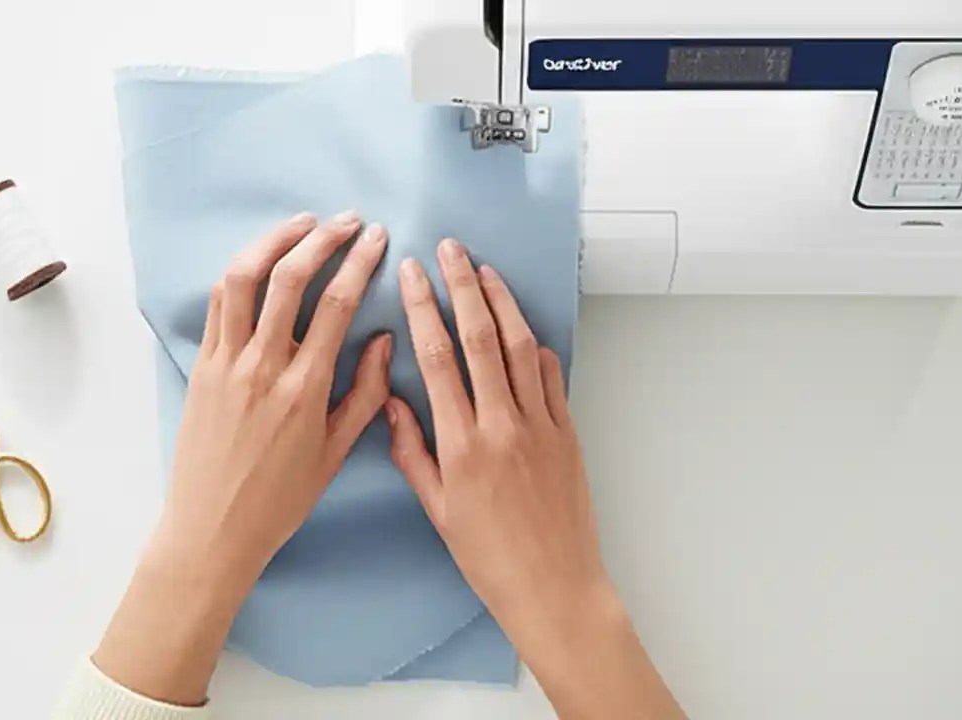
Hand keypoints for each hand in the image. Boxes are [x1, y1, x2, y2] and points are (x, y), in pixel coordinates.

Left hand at [94, 211, 390, 705]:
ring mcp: (225, 362)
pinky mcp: (201, 367)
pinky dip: (240, 271)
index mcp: (304, 388)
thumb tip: (382, 339)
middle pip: (290, 278)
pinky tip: (260, 259)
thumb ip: (364, 393)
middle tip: (347, 221)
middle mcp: (262, 366)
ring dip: (274, 241)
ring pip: (244, 278)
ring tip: (302, 224)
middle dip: (323, 238)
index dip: (360, 262)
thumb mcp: (336, 453)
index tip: (377, 238)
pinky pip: (218, 304)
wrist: (212, 529)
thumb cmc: (280, 500)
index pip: (337, 304)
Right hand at [387, 239, 683, 719]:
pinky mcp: (568, 433)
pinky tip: (523, 326)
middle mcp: (502, 424)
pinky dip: (536, 345)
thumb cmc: (489, 557)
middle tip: (449, 247)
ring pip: (521, 346)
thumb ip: (411, 451)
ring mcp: (541, 425)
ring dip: (502, 301)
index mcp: (462, 443)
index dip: (424, 307)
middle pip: (480, 337)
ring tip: (484, 269)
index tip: (411, 273)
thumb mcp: (437, 509)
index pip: (438, 357)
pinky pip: (552, 376)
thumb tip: (392, 401)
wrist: (554, 587)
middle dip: (462, 285)